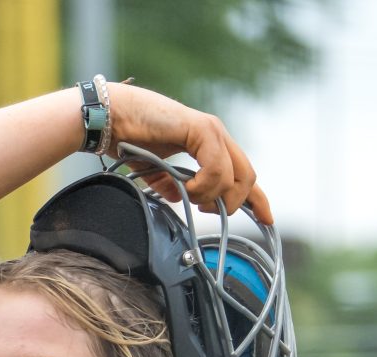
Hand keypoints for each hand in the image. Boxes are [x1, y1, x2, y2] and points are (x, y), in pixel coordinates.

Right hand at [102, 84, 271, 224]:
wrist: (110, 117)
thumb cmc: (128, 136)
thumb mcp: (154, 169)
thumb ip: (169, 184)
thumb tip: (177, 198)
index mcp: (210, 144)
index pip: (243, 174)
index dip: (257, 199)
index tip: (266, 219)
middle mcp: (217, 135)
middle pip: (247, 178)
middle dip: (232, 203)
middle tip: (205, 210)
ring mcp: (212, 131)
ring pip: (232, 177)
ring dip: (209, 196)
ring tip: (187, 195)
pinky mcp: (202, 129)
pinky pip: (216, 169)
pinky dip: (203, 185)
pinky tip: (185, 186)